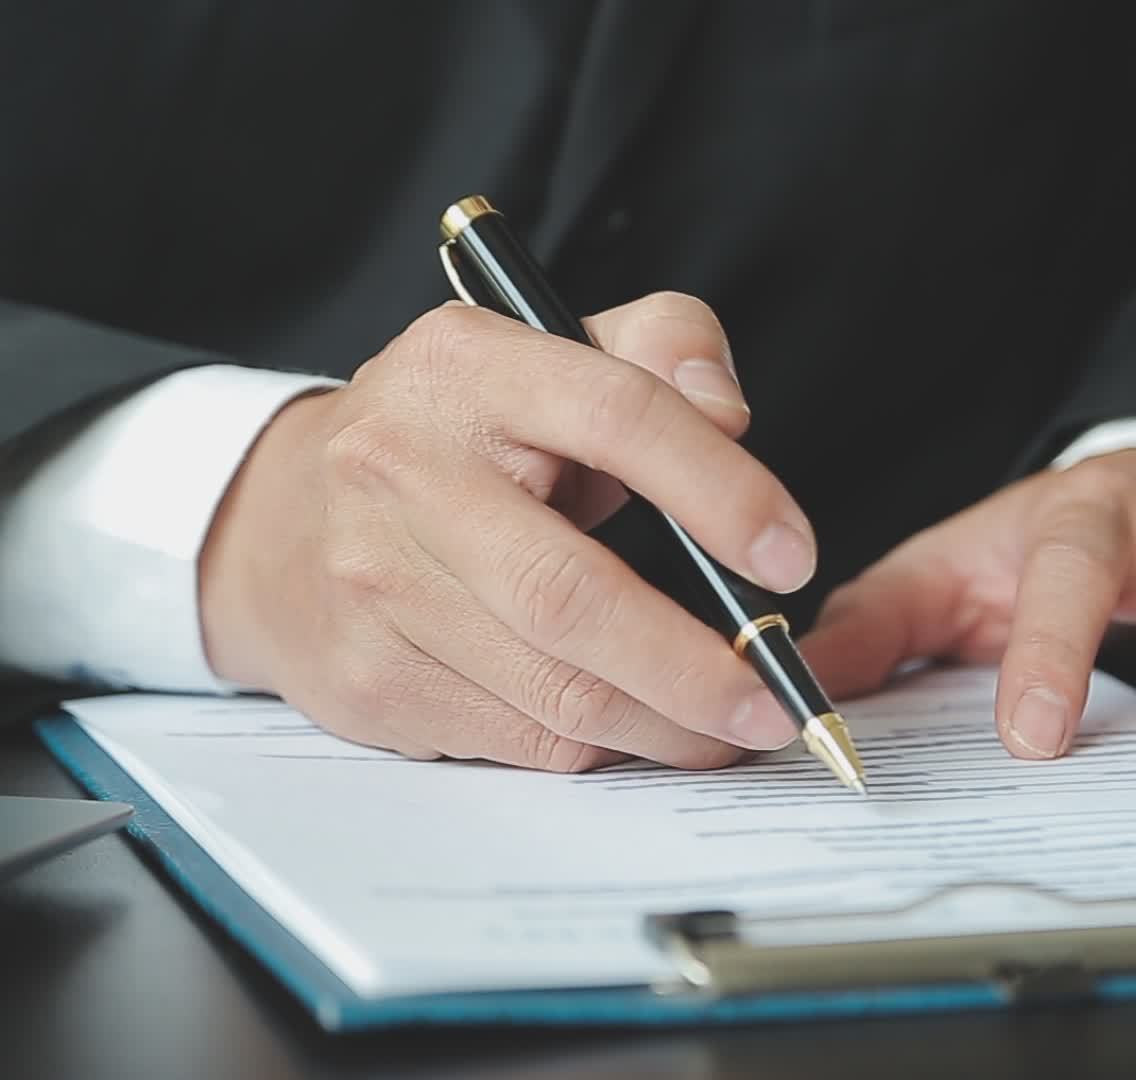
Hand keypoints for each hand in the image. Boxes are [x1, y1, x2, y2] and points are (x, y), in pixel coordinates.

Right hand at [199, 295, 818, 769]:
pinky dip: (604, 744)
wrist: (282, 516)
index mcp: (467, 367)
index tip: (792, 555)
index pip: (614, 415)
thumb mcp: (560, 349)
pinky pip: (520, 738)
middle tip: (776, 699)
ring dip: (666, 724)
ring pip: (552, 690)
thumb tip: (730, 416)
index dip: (719, 490)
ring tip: (734, 724)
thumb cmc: (463, 433)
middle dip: (695, 665)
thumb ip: (665, 348)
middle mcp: (402, 469)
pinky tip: (646, 728)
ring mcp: (374, 585)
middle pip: (571, 593)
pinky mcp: (368, 679)